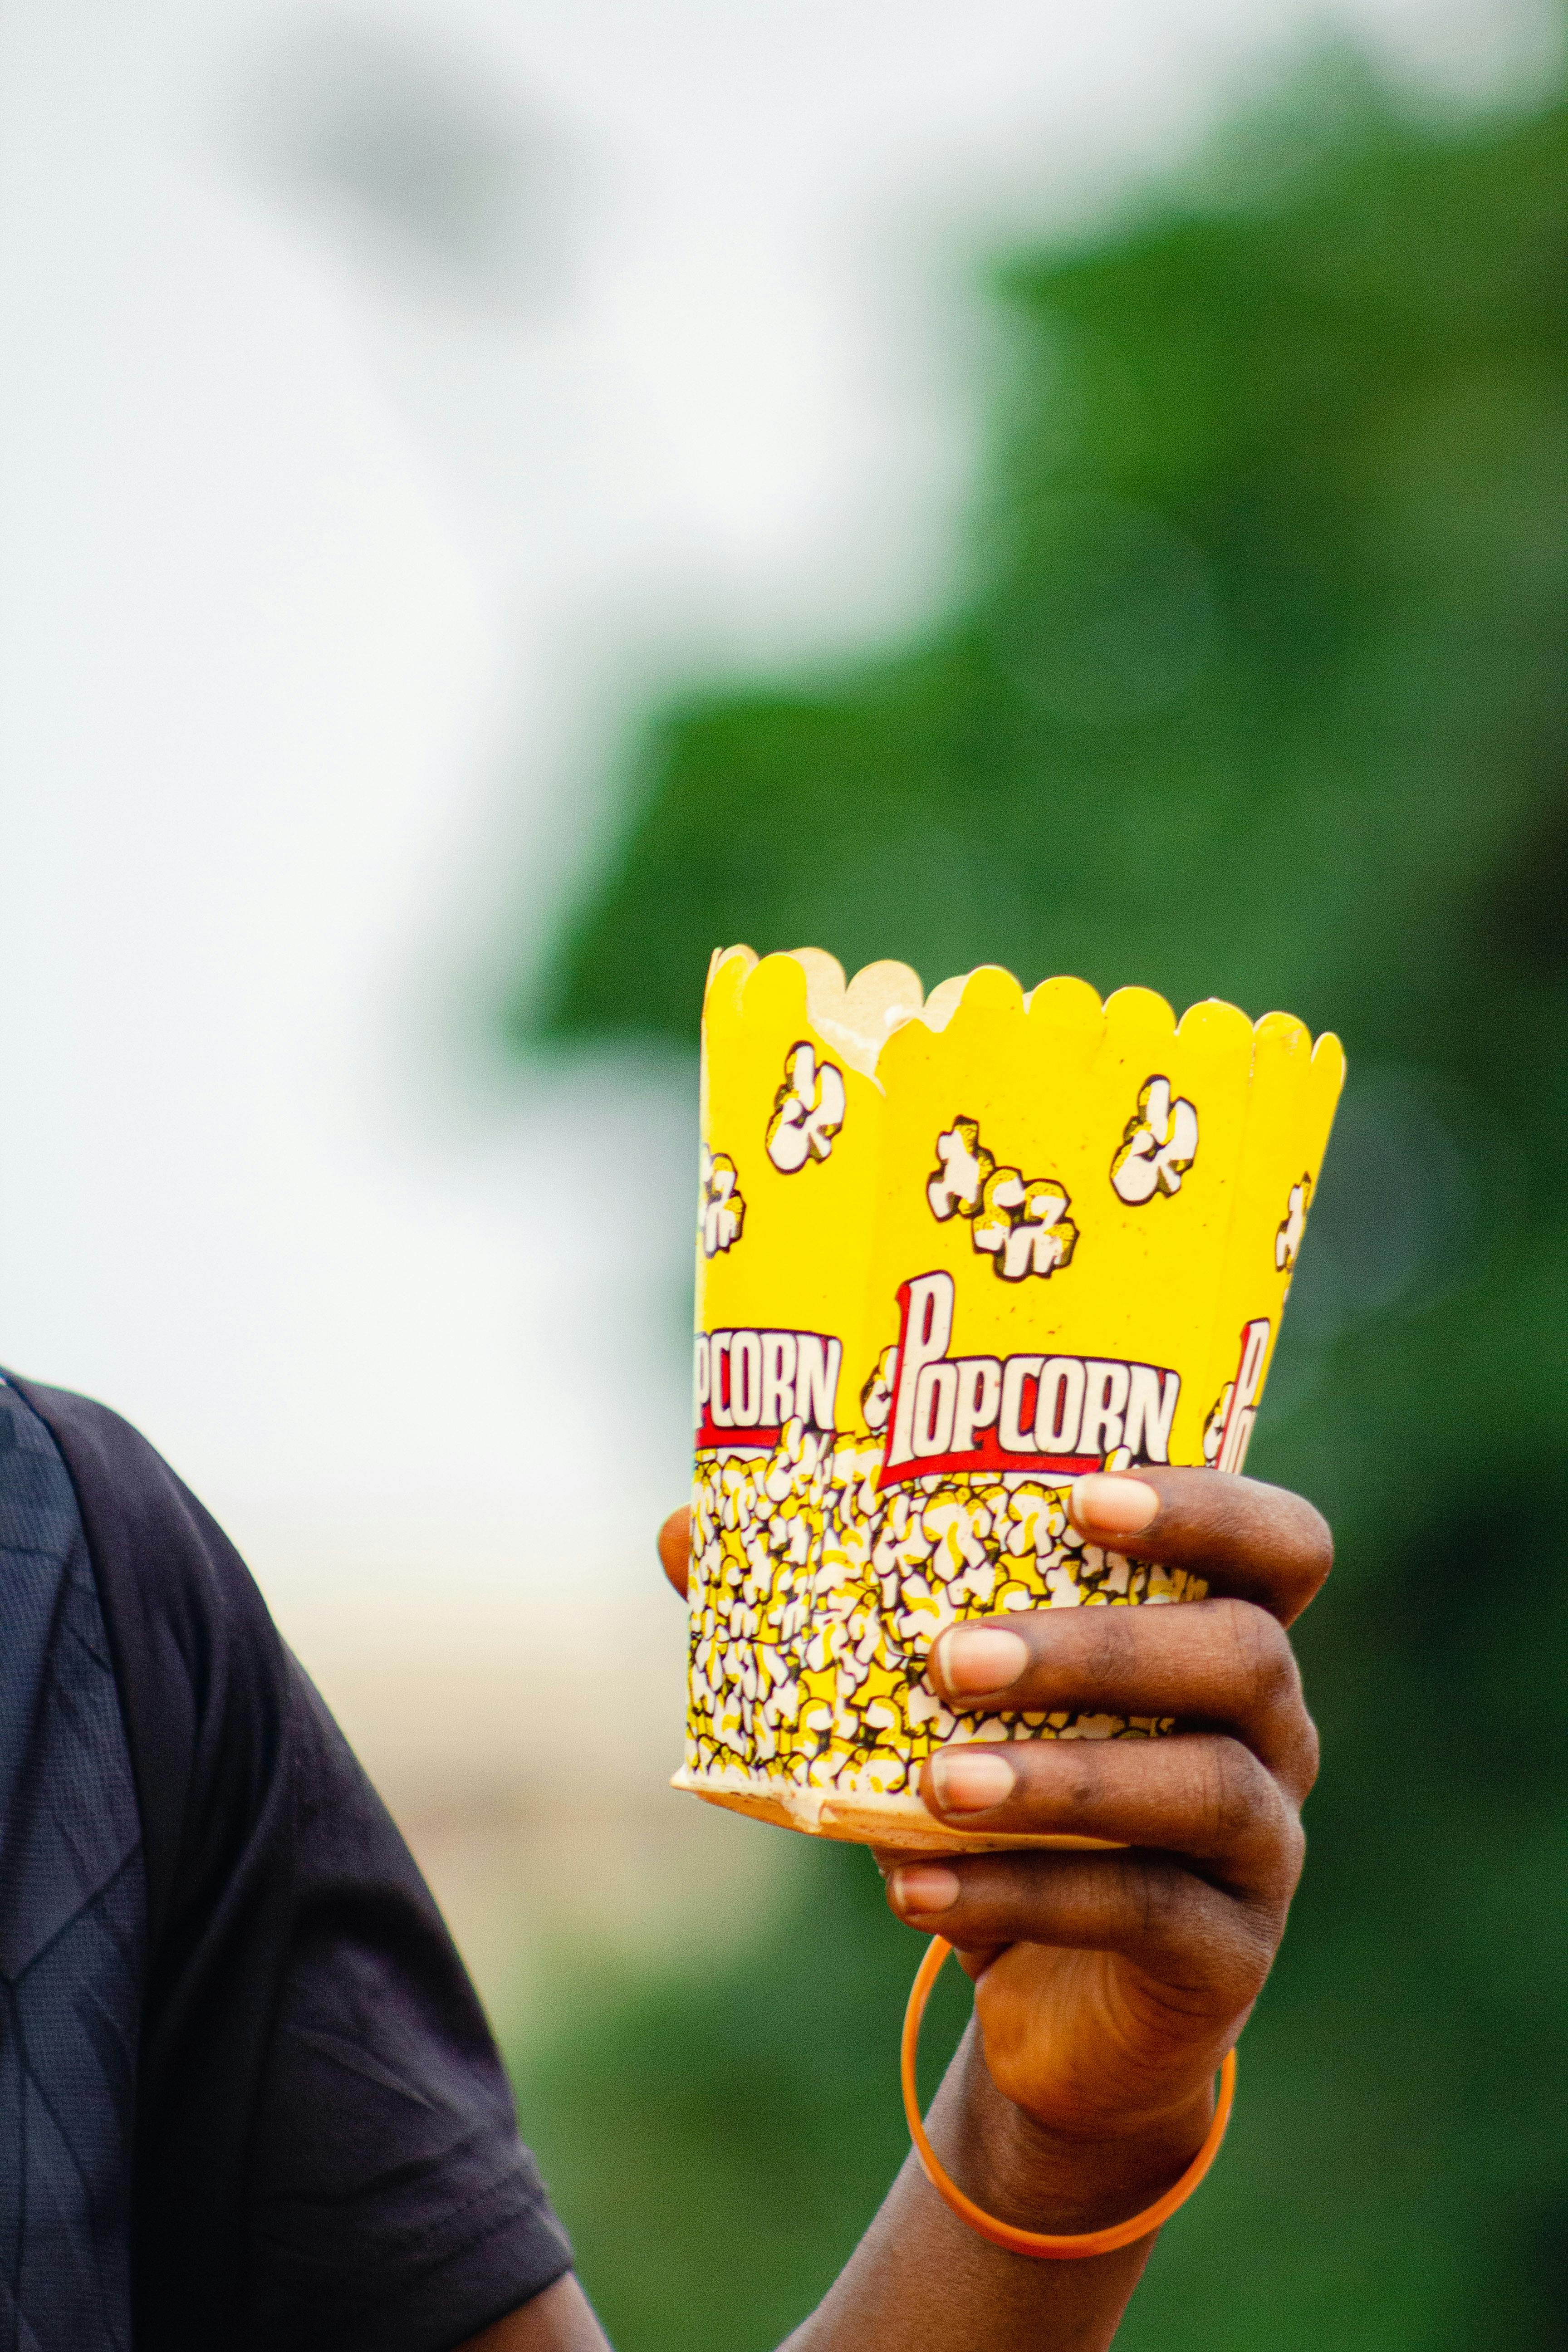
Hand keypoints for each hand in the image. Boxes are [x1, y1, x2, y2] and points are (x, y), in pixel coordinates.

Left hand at [884, 1467, 1327, 2222]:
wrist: (1050, 2000)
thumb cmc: (1000, 1801)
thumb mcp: (928, 1702)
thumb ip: (835, 1608)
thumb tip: (683, 1526)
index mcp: (1221, 1628)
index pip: (1280, 1543)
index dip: (1205, 1507)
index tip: (1085, 1495)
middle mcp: (1272, 1726)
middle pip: (1242, 1653)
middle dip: (1097, 1647)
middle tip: (951, 1654)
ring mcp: (1264, 1843)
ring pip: (1203, 1785)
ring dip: (1061, 1778)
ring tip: (934, 1783)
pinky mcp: (1227, 1952)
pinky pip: (1143, 1912)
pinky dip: (1023, 1895)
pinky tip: (913, 1893)